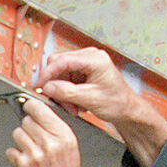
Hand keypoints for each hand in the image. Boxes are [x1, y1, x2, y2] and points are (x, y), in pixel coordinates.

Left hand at [6, 95, 86, 166]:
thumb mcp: (71, 149)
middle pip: (27, 121)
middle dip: (28, 128)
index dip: (31, 107)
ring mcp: (34, 154)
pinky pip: (11, 150)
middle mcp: (49, 144)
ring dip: (21, 141)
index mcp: (64, 137)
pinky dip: (15, 156)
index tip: (28, 106)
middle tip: (34, 138)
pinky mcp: (22, 165)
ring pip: (17, 134)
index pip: (41, 110)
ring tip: (31, 152)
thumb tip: (40, 115)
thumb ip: (56, 131)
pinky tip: (25, 162)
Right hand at [36, 48, 166, 166]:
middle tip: (57, 100)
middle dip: (55, 84)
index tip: (39, 85)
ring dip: (61, 91)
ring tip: (71, 105)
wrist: (127, 109)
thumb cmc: (118, 103)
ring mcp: (86, 63)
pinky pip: (65, 78)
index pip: (62, 60)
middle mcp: (90, 57)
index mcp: (95, 59)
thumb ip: (67, 92)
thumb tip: (47, 87)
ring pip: (60, 72)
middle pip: (58, 64)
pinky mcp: (83, 71)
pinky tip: (74, 102)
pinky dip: (66, 92)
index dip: (47, 74)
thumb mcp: (90, 99)